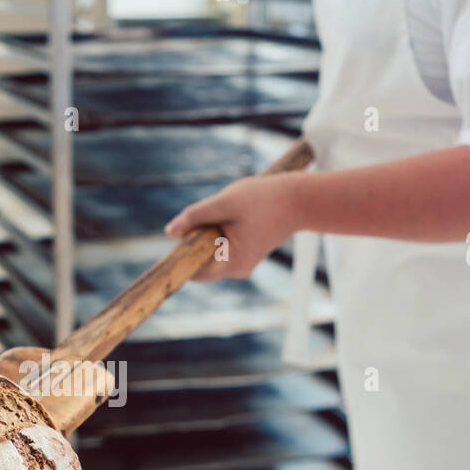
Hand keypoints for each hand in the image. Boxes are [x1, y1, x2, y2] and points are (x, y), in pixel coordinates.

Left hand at [164, 173, 297, 279]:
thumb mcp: (224, 203)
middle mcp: (236, 270)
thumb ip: (194, 217)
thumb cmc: (264, 199)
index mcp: (231, 264)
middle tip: (214, 215)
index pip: (192, 270)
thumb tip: (169, 232)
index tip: (179, 235)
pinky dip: (219, 231)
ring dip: (209, 232)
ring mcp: (241, 264)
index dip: (180, 255)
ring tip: (229, 213)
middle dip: (197, 237)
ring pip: (209, 251)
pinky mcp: (245, 254)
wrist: (299, 199)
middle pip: (199, 259)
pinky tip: (235, 216)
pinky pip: (220, 246)